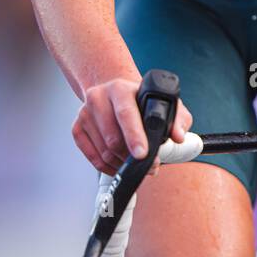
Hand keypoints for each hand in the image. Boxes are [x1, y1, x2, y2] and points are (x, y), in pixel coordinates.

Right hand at [72, 77, 192, 177]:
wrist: (116, 93)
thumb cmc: (142, 100)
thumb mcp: (166, 103)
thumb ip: (178, 118)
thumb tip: (178, 136)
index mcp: (120, 89)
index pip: (126, 114)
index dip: (134, 136)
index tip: (142, 154)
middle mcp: (98, 98)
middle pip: (113, 138)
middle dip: (133, 158)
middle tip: (150, 165)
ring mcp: (85, 113)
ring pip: (104, 151)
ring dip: (122, 164)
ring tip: (137, 165)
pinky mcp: (77, 128)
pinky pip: (92, 157)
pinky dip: (108, 167)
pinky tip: (120, 166)